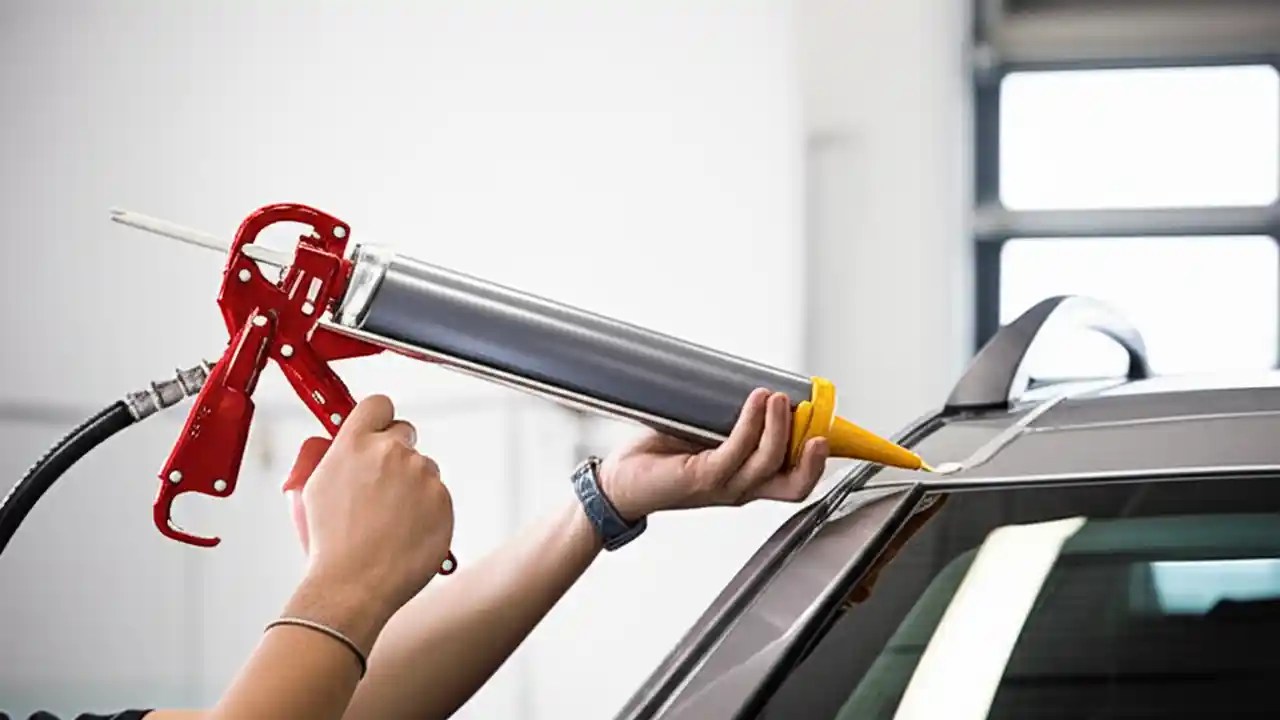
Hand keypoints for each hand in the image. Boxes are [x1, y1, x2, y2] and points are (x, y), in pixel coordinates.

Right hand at [281, 395, 454, 620]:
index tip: (377, 430)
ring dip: (412, 484)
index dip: (378, 418)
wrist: (353, 585)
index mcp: (354, 444)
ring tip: (389, 520)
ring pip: (423, 468)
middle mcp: (391, 452)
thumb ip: (327, 455)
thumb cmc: (330, 545)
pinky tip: (406, 531)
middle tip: (382, 485)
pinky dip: (427, 509)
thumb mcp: (311, 489)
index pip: (378, 404)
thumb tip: (335, 442)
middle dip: (396, 452)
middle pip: (405, 433)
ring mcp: (421, 475)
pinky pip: (437, 495)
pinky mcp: (443, 500)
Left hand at [599, 388, 829, 521]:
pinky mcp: (701, 477)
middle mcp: (741, 488)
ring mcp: (723, 486)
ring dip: (778, 426)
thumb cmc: (659, 457)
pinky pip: (735, 452)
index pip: (795, 480)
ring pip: (768, 462)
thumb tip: (751, 377)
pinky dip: (751, 425)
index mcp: (747, 480)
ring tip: (776, 396)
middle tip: (812, 414)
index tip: (830, 429)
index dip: (819, 462)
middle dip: (813, 455)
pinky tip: (755, 401)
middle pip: (795, 485)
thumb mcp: (705, 433)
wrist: (618, 481)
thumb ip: (730, 417)